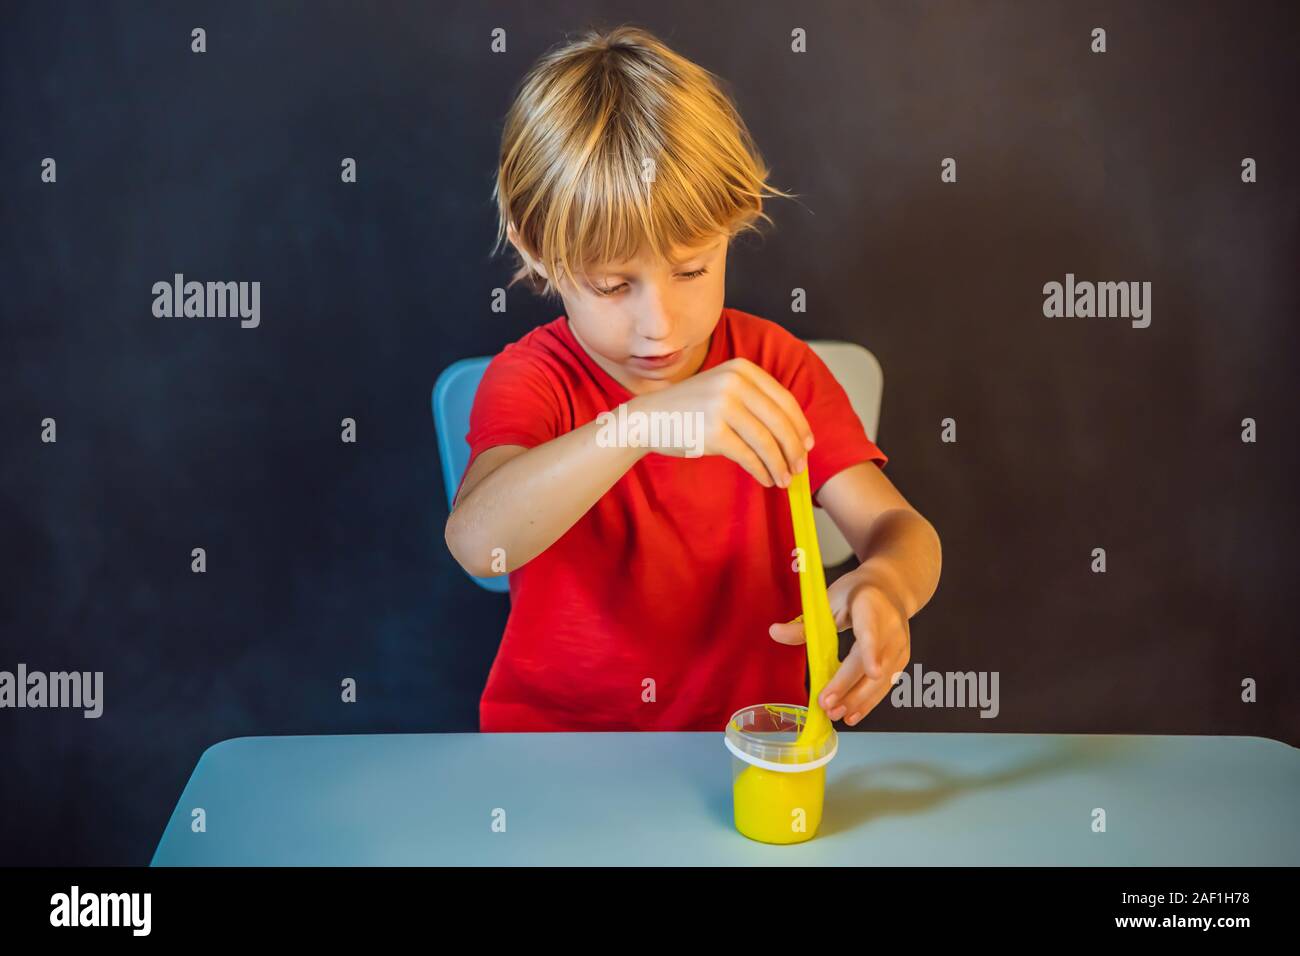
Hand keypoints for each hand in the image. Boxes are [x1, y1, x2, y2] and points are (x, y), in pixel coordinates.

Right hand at [626, 357, 813, 486]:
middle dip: (794, 449)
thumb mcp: (722, 388)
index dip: (800, 426)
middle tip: (799, 468)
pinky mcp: (714, 432)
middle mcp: (735, 383)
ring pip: (766, 442)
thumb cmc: (688, 408)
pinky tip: (766, 480)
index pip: (784, 400)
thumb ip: (753, 399)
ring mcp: (724, 406)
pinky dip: (762, 471)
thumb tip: (793, 432)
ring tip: (784, 479)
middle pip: (779, 422)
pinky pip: (748, 456)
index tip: (807, 445)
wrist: (648, 418)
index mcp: (742, 369)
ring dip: (780, 465)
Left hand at [768, 567, 910, 725]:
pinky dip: (868, 702)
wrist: (892, 588)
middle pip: (870, 661)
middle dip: (849, 685)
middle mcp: (891, 627)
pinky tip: (852, 715)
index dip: (871, 651)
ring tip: (836, 714)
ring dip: (858, 700)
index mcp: (870, 606)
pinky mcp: (902, 659)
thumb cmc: (856, 592)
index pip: (871, 630)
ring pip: (881, 679)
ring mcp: (900, 645)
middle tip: (827, 704)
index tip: (872, 671)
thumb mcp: (828, 600)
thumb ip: (805, 622)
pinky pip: (886, 685)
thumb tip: (774, 632)